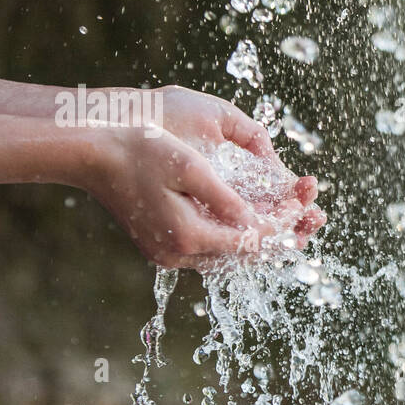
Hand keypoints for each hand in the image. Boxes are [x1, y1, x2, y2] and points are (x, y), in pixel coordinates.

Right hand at [85, 86, 325, 267]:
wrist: (90, 149)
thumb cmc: (139, 149)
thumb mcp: (189, 168)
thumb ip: (225, 199)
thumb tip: (258, 222)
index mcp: (187, 237)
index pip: (252, 240)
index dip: (283, 223)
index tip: (304, 203)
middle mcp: (178, 254)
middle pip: (245, 255)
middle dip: (282, 234)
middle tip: (313, 216)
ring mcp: (168, 254)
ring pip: (230, 255)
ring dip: (262, 237)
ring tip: (293, 219)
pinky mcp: (162, 246)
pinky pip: (211, 249)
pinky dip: (236, 236)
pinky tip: (255, 221)